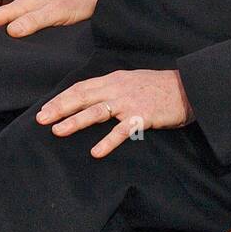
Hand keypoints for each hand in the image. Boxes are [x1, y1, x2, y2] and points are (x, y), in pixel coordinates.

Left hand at [37, 69, 194, 157]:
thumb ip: (112, 88)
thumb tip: (91, 99)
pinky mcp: (143, 116)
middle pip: (83, 97)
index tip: (44, 109)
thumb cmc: (160, 87)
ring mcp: (130, 102)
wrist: (190, 87)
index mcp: (115, 79)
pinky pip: (123, 130)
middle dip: (60, 108)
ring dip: (76, 121)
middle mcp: (119, 88)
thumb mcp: (133, 81)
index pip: (82, 87)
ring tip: (58, 131)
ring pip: (97, 111)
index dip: (62, 98)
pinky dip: (109, 141)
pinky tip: (96, 151)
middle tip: (41, 119)